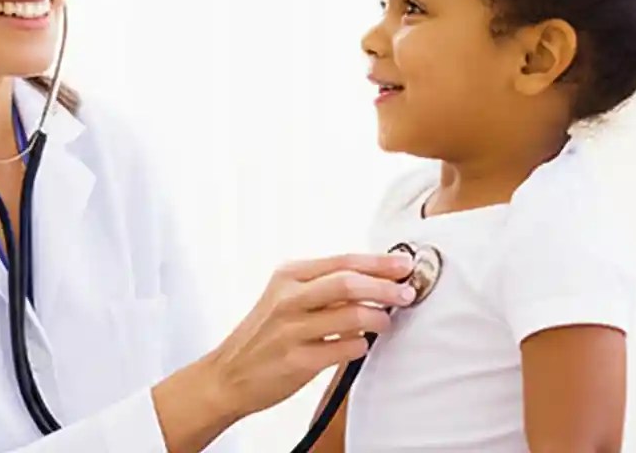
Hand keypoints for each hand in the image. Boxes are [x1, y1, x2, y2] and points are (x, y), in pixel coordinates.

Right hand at [203, 252, 416, 418]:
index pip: (342, 261)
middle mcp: (288, 298)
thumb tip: (374, 278)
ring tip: (385, 322)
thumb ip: (322, 286)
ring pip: (352, 315)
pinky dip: (361, 345)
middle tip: (407, 294)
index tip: (405, 265)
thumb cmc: (264, 335)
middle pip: (349, 283)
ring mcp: (292, 330)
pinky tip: (361, 345)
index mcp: (287, 275)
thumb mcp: (284, 298)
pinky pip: (346, 348)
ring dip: (378, 318)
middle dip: (386, 288)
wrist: (228, 374)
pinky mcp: (299, 360)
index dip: (378, 263)